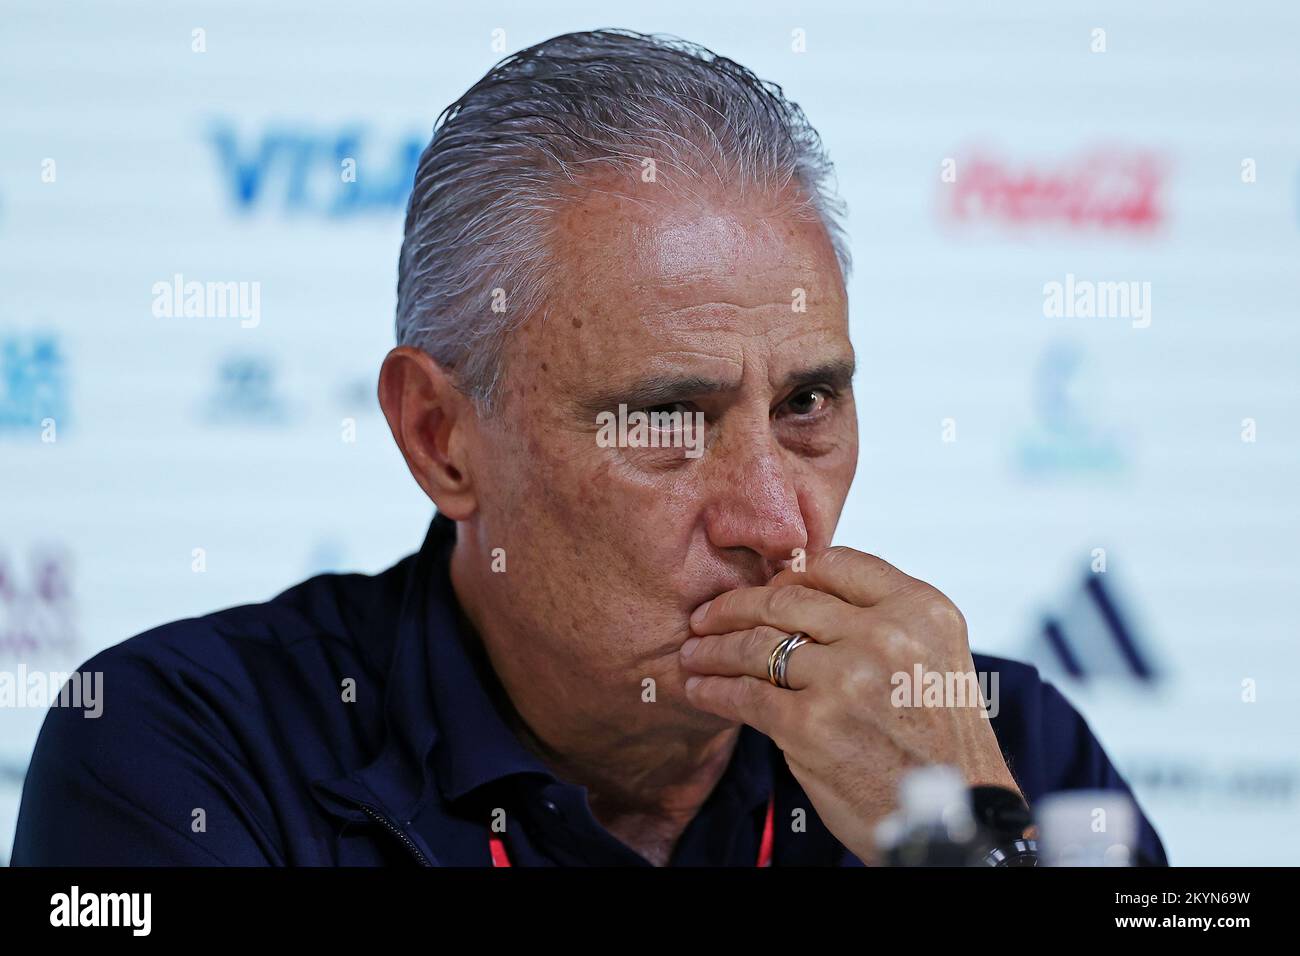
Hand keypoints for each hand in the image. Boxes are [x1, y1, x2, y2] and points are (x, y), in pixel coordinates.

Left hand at [680, 546, 1020, 863]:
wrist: (956, 815)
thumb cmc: (939, 740)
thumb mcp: (933, 656)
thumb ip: (879, 620)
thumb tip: (796, 595)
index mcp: (920, 608)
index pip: (834, 564)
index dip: (788, 575)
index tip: (763, 588)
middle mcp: (886, 634)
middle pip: (786, 599)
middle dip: (735, 607)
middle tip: (707, 616)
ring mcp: (846, 677)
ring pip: (757, 645)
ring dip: (715, 648)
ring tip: (695, 653)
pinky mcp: (811, 724)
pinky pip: (746, 695)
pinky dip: (715, 691)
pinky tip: (701, 690)